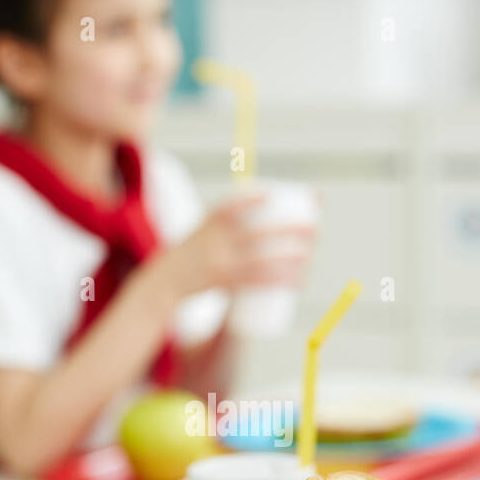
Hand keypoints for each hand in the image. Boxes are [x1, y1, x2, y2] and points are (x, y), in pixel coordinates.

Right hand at [146, 195, 315, 302]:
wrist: (164, 282)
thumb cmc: (194, 251)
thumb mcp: (206, 227)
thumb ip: (234, 216)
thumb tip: (269, 200)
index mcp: (209, 222)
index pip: (232, 205)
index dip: (252, 198)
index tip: (274, 194)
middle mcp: (215, 242)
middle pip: (259, 233)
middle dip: (291, 229)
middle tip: (315, 228)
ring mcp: (220, 264)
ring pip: (262, 261)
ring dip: (290, 259)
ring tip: (310, 257)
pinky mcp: (225, 285)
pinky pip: (258, 283)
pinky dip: (280, 281)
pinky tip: (298, 281)